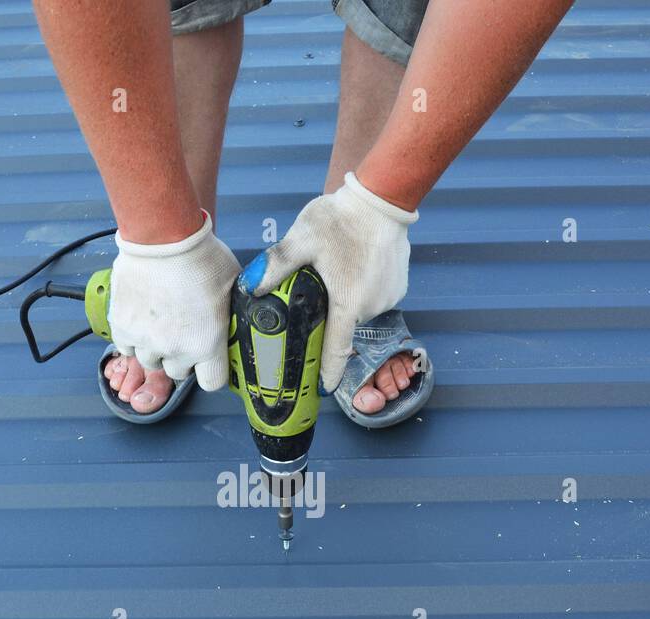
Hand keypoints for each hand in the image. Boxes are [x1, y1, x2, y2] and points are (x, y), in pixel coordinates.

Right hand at [109, 211, 238, 389]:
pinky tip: (141, 320)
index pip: (212, 382)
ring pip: (150, 361)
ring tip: (160, 322)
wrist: (163, 239)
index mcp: (208, 344)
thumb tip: (244, 318)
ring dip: (155, 348)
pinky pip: (126, 346)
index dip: (211, 370)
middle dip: (181, 356)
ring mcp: (147, 341)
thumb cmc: (201, 257)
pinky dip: (133, 337)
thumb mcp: (235, 287)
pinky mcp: (123, 327)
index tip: (209, 360)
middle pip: (178, 372)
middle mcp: (176, 349)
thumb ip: (235, 313)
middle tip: (183, 331)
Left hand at [242, 172, 417, 391]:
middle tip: (315, 293)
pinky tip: (352, 267)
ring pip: (358, 310)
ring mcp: (389, 298)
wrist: (382, 197)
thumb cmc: (342, 218)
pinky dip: (361, 289)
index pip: (336, 351)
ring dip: (345, 300)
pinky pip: (373, 297)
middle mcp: (372, 307)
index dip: (328, 373)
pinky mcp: (398, 287)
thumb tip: (251, 287)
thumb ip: (276, 265)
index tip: (321, 389)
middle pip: (343, 325)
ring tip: (335, 272)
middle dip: (328, 317)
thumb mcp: (302, 239)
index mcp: (348, 304)